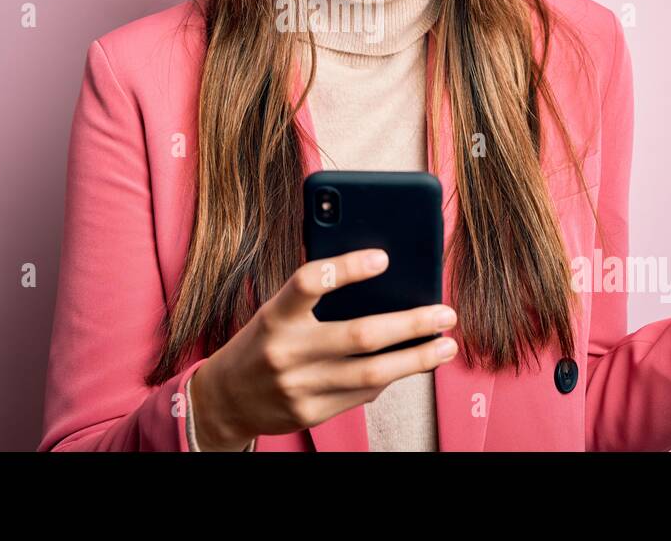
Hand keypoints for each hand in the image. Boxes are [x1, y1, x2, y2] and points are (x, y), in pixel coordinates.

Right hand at [188, 248, 457, 450]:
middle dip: (410, 324)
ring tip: (445, 345)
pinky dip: (391, 378)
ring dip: (417, 358)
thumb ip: (315, 299)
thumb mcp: (276, 313)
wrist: (225, 400)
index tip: (383, 257)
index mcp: (275, 316)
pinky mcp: (312, 413)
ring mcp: (300, 387)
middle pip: (359, 335)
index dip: (346, 268)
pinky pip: (363, 395)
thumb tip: (379, 282)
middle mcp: (286, 351)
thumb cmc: (262, 343)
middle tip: (444, 313)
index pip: (309, 283)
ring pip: (372, 373)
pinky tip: (411, 364)